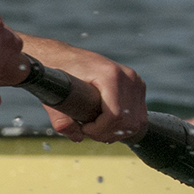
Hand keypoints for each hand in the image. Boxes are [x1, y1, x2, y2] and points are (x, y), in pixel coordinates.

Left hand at [28, 42, 146, 142]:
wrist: (65, 56)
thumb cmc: (59, 73)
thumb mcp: (54, 95)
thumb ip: (61, 119)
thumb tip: (78, 138)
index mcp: (111, 75)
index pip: (116, 115)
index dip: (100, 130)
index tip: (84, 129)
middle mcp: (128, 77)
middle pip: (128, 121)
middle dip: (108, 133)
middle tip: (89, 132)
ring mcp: (136, 81)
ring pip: (137, 121)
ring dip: (118, 132)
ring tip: (98, 130)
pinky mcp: (138, 86)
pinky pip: (139, 115)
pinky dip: (125, 125)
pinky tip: (108, 124)